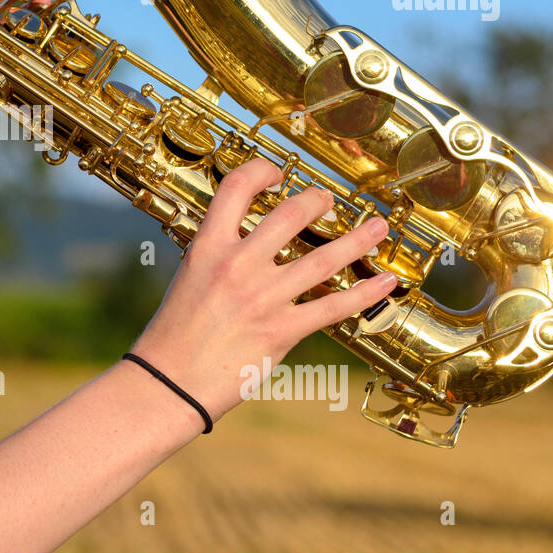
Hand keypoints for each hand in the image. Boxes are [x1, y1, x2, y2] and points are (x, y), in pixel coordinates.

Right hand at [130, 157, 397, 420]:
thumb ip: (220, 258)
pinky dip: (365, 293)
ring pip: (325, 258)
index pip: (236, 187)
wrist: (167, 382)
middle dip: (318, 201)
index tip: (276, 173)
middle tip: (329, 200)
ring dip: (358, 239)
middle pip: (290, 214)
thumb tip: (251, 246)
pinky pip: (334, 307)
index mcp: (207, 247)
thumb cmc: (172, 335)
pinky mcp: (281, 331)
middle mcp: (237, 265)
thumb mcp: (188, 279)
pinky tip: (385, 282)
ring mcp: (263, 297)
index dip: (260, 170)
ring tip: (378, 228)